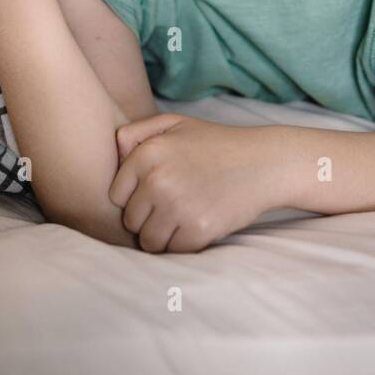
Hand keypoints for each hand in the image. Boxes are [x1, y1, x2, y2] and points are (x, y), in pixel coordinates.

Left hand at [109, 113, 274, 252]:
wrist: (263, 163)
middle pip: (131, 221)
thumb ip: (135, 133)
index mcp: (148, 153)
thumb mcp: (174, 124)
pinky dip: (184, 243)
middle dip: (148, 218)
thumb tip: (111, 157)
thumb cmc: (215, 144)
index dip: (134, 196)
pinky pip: (173, 251)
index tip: (155, 191)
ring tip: (183, 217)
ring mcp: (177, 207)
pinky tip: (198, 223)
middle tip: (173, 205)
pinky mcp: (198, 230)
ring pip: (148, 241)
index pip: (116, 195)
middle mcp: (158, 180)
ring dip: (162, 235)